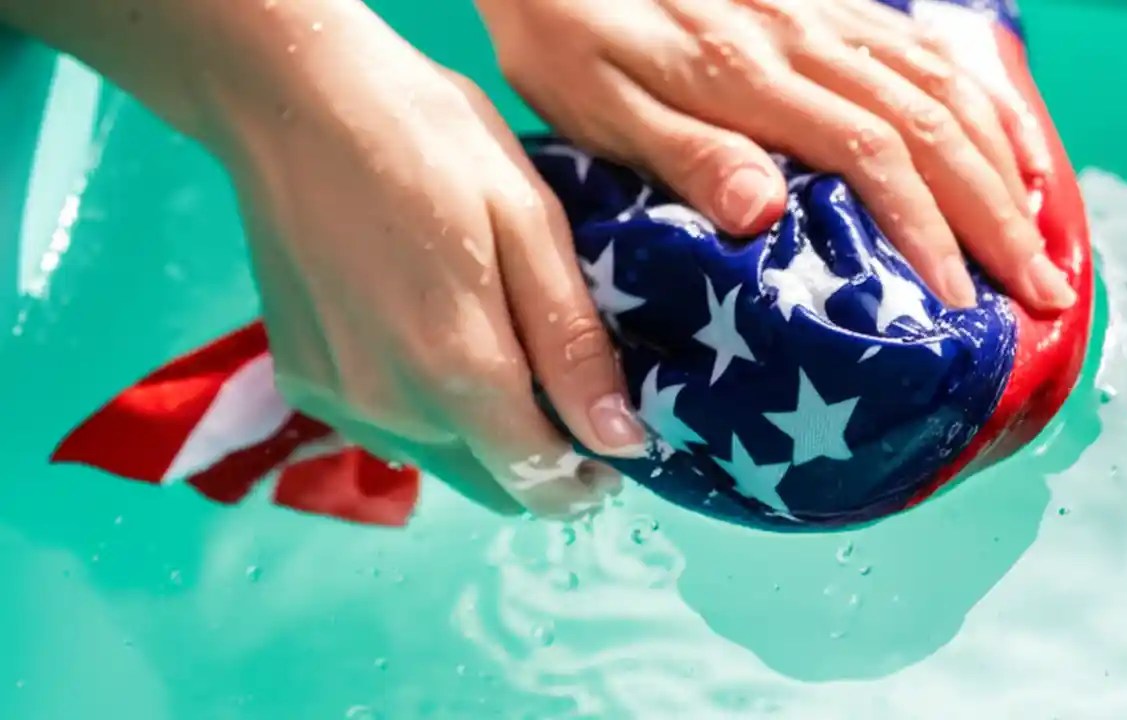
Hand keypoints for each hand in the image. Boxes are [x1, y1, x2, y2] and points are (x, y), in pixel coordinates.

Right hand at [200, 3, 646, 516]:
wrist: (296, 101)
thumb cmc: (429, 143)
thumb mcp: (528, 223)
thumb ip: (572, 344)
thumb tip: (619, 439)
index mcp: (459, 371)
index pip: (537, 482)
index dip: (584, 480)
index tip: (611, 447)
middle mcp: (393, 409)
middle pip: (490, 486)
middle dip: (540, 466)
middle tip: (569, 402)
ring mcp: (339, 399)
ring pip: (438, 463)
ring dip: (482, 440)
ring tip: (502, 357)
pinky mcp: (303, 381)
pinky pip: (386, 429)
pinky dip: (424, 411)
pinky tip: (431, 340)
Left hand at [477, 0, 1076, 310]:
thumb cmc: (567, 34)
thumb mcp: (601, 106)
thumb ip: (687, 153)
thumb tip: (765, 214)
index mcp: (752, 77)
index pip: (872, 155)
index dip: (927, 230)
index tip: (963, 301)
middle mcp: (807, 41)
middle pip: (932, 127)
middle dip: (997, 215)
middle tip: (1044, 292)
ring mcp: (825, 18)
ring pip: (943, 85)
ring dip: (1004, 163)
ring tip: (1044, 236)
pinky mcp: (826, 5)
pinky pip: (924, 48)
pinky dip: (981, 100)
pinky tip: (1006, 142)